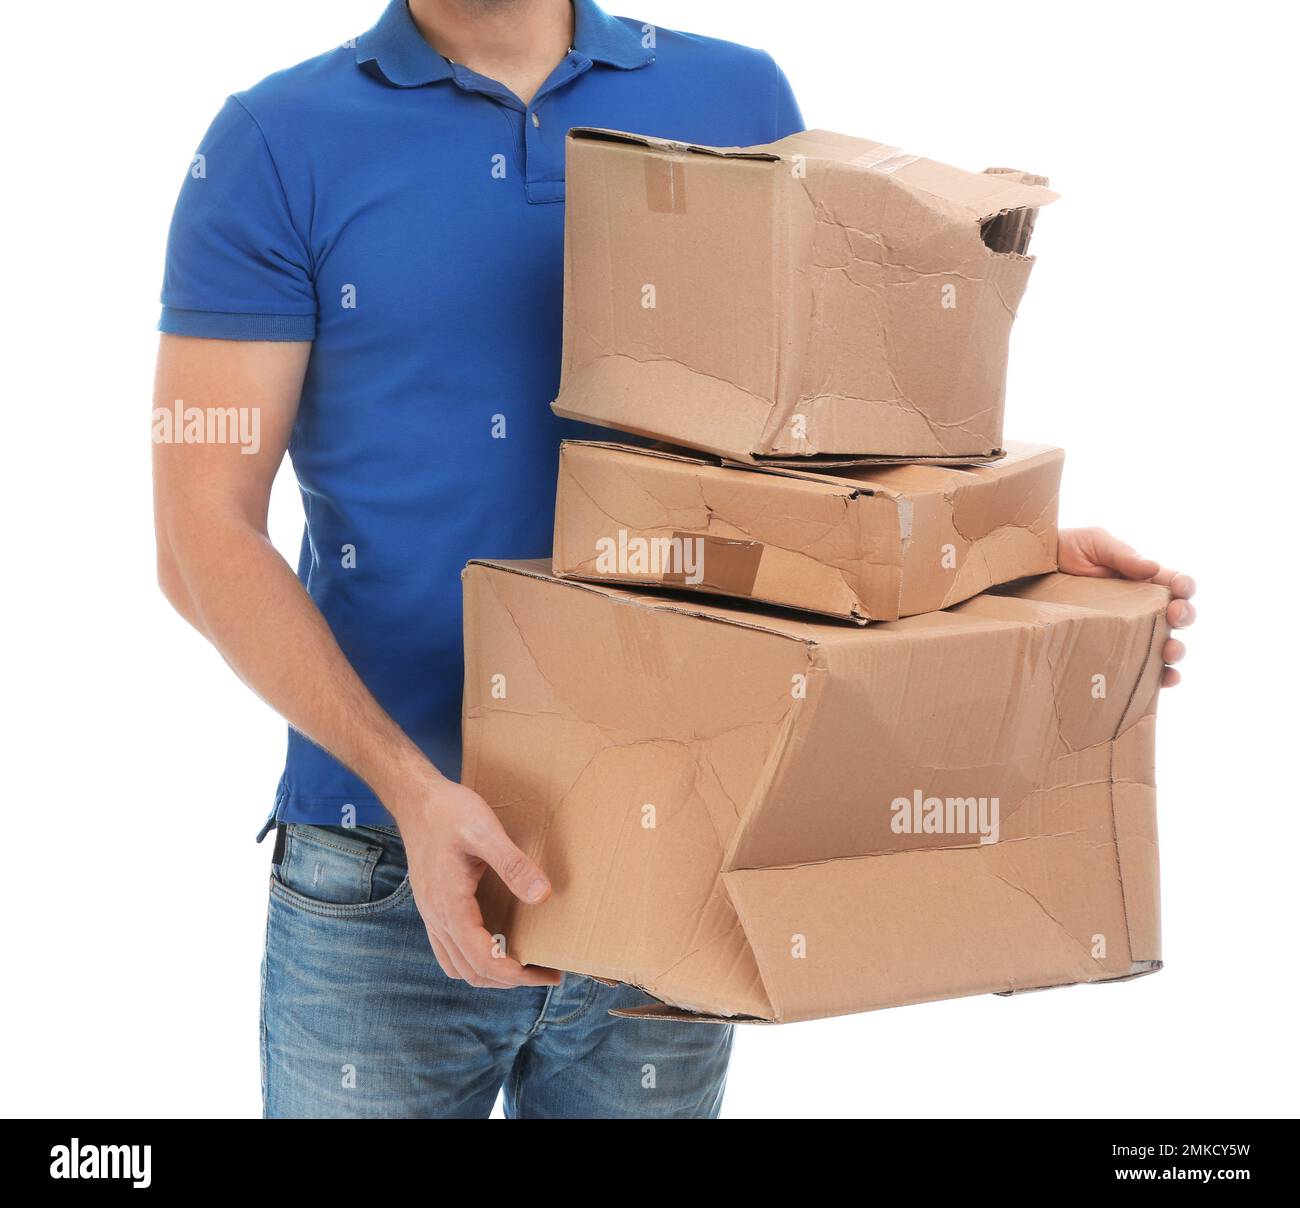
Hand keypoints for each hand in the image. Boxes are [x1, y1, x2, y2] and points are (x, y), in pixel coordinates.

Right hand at [387, 773, 562, 988]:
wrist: (416, 799)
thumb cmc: (449, 812)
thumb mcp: (486, 832)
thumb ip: (513, 865)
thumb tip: (542, 897)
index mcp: (451, 906)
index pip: (482, 960)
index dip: (516, 975)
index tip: (547, 974)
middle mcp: (437, 918)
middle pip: (471, 972)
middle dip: (509, 980)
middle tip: (546, 972)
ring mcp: (431, 915)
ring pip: (458, 965)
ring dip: (490, 974)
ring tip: (524, 965)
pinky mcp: (433, 906)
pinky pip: (449, 950)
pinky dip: (473, 960)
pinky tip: (495, 945)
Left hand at [1057, 527, 1194, 686]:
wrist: (1030, 573)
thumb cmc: (1065, 550)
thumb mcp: (1094, 542)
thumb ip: (1122, 554)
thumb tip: (1153, 568)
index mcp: (1143, 578)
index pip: (1175, 584)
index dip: (1185, 586)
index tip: (1182, 589)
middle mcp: (1140, 606)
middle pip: (1177, 616)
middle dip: (1184, 617)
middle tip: (1176, 617)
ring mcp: (1127, 629)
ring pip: (1163, 645)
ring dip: (1175, 652)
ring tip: (1170, 654)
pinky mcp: (1109, 649)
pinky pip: (1139, 668)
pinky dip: (1156, 678)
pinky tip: (1162, 680)